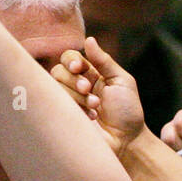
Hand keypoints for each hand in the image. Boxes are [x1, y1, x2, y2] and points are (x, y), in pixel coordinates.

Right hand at [51, 39, 145, 155]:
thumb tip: (88, 39)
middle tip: (88, 90)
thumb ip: (104, 61)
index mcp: (89, 74)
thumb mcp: (121, 81)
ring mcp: (68, 103)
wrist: (127, 141)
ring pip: (54, 88)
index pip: (69, 58)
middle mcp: (75, 86)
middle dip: (74, 80)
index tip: (81, 68)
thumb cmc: (127, 112)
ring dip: (76, 96)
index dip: (71, 61)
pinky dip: (74, 109)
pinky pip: (54, 106)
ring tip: (95, 107)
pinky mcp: (63, 118)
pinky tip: (90, 118)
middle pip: (58, 71)